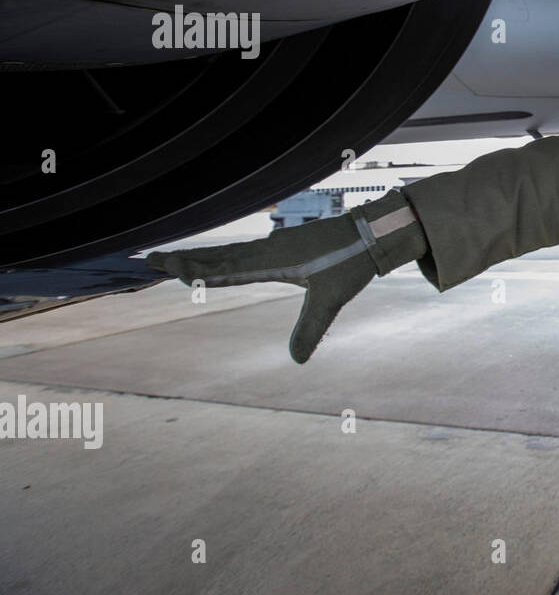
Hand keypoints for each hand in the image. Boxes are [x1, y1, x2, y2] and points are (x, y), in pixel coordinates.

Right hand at [145, 189, 426, 362]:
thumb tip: (297, 362)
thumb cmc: (351, 263)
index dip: (195, 268)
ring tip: (175, 259)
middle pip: (218, 256)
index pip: (225, 268)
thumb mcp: (331, 299)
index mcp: (272, 260)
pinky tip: (220, 259)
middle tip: (150, 258)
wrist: (372, 232)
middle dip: (185, 259)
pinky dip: (224, 255)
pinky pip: (245, 251)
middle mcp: (268, 249)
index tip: (166, 266)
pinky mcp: (285, 245)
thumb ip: (311, 329)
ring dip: (202, 256)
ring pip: (230, 252)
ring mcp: (275, 245)